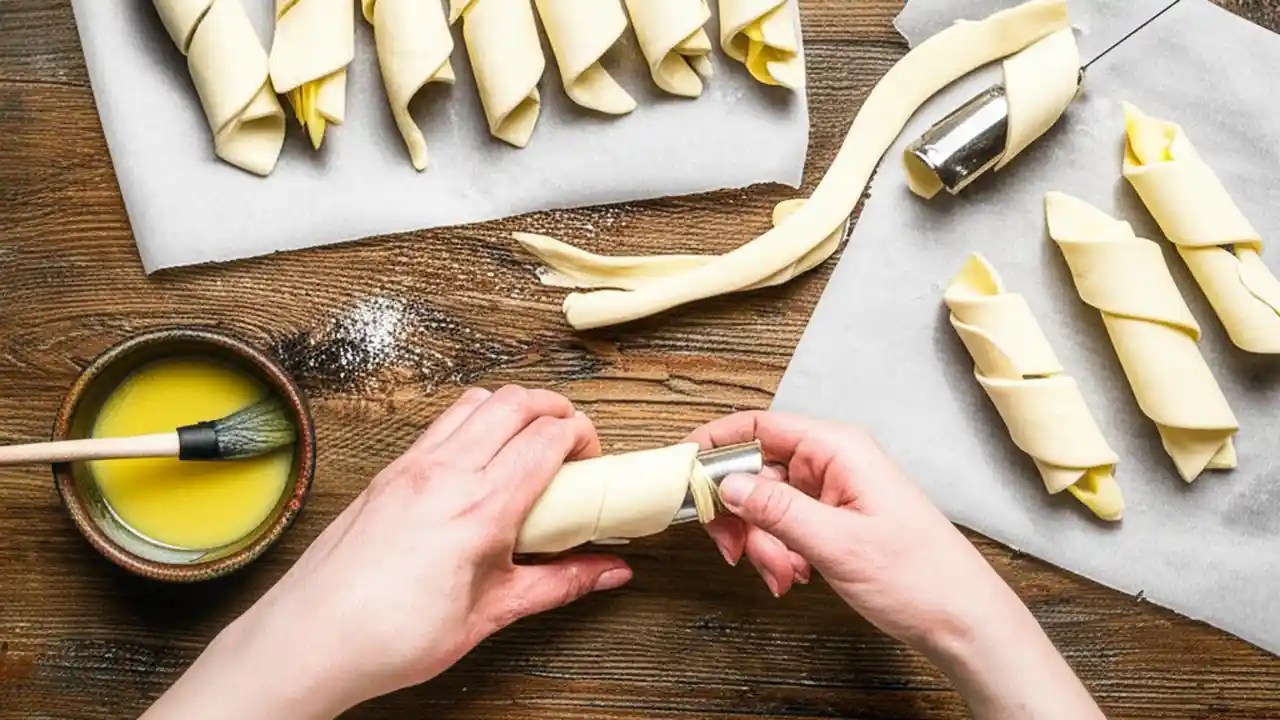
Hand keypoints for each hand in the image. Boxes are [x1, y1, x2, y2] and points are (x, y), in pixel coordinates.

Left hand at [145, 386, 631, 719]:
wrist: (311, 640)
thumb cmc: (389, 636)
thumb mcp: (491, 615)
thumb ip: (558, 584)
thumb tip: (608, 573)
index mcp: (478, 508)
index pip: (546, 437)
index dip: (582, 437)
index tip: (593, 460)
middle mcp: (444, 473)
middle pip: (516, 402)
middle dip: (556, 409)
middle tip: (572, 441)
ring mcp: (411, 467)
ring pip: (476, 401)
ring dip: (513, 408)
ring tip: (529, 441)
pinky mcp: (388, 472)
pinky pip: (442, 424)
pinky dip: (475, 422)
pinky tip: (481, 459)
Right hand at [690, 411, 1102, 719]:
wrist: (959, 618)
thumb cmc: (918, 576)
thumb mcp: (836, 543)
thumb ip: (777, 509)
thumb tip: (727, 484)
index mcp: (839, 448)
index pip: (761, 425)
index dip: (716, 443)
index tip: (682, 469)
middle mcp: (834, 461)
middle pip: (755, 470)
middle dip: (740, 514)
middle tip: (734, 548)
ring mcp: (833, 490)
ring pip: (766, 504)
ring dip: (761, 542)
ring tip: (781, 573)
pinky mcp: (833, 518)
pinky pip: (784, 525)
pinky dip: (777, 552)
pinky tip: (793, 576)